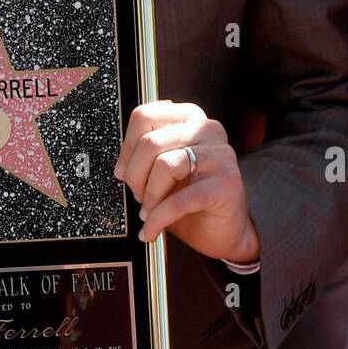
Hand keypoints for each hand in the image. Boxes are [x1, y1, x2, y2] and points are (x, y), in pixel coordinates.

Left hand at [114, 101, 259, 262]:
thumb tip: (121, 167)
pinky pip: (179, 199)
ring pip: (164, 165)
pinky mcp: (226, 183)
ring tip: (147, 211)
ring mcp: (220, 155)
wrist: (223, 231)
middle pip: (151, 142)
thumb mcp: (164, 171)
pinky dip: (158, 218)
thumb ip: (146, 157)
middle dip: (135, 175)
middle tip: (137, 195)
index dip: (127, 148)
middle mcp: (208, 130)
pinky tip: (151, 229)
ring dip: (148, 196)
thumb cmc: (192, 199)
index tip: (122, 171)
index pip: (145, 117)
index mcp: (190, 118)